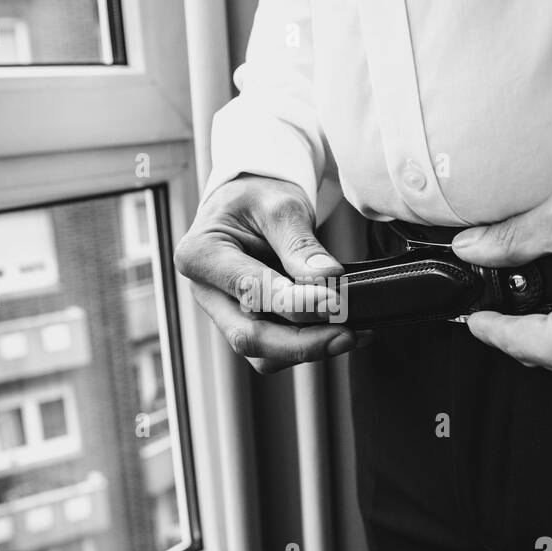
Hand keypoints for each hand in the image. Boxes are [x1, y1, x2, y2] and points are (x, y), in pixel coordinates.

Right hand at [174, 175, 370, 373]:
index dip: (296, 303)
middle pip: (248, 337)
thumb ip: (300, 245)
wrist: (250, 201)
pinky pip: (274, 350)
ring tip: (350, 333)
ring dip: (307, 350)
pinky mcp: (245, 324)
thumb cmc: (257, 198)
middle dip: (301, 343)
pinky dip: (307, 346)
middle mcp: (206, 292)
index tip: (335, 301)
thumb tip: (328, 279)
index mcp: (201, 255)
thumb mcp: (280, 206)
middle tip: (346, 334)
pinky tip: (339, 332)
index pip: (250, 290)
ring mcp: (223, 313)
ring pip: (261, 353)